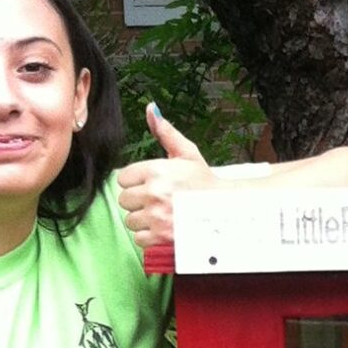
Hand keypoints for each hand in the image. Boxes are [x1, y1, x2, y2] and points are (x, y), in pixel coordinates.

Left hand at [115, 103, 216, 252]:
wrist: (226, 210)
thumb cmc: (204, 182)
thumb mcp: (187, 153)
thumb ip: (165, 132)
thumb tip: (151, 109)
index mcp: (156, 170)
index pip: (122, 178)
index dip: (135, 182)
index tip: (151, 184)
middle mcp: (153, 193)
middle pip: (124, 200)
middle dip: (138, 201)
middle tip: (158, 200)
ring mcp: (156, 216)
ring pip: (130, 220)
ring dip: (143, 220)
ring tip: (162, 214)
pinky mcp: (160, 237)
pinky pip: (139, 238)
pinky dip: (149, 237)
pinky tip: (164, 228)